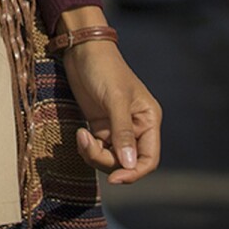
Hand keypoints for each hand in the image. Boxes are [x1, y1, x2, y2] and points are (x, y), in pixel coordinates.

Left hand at [62, 42, 161, 185]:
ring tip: (81, 136)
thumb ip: (122, 132)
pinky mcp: (99, 125)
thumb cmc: (103, 68)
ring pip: (110, 158)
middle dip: (106, 161)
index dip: (134, 173)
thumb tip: (129, 165)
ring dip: (93, 154)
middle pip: (126, 162)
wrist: (81, 49)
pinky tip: (80, 133)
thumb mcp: (115, 99)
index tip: (113, 179)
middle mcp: (136, 127)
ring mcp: (116, 127)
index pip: (149, 159)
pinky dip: (87, 148)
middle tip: (87, 144)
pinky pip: (97, 148)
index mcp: (148, 120)